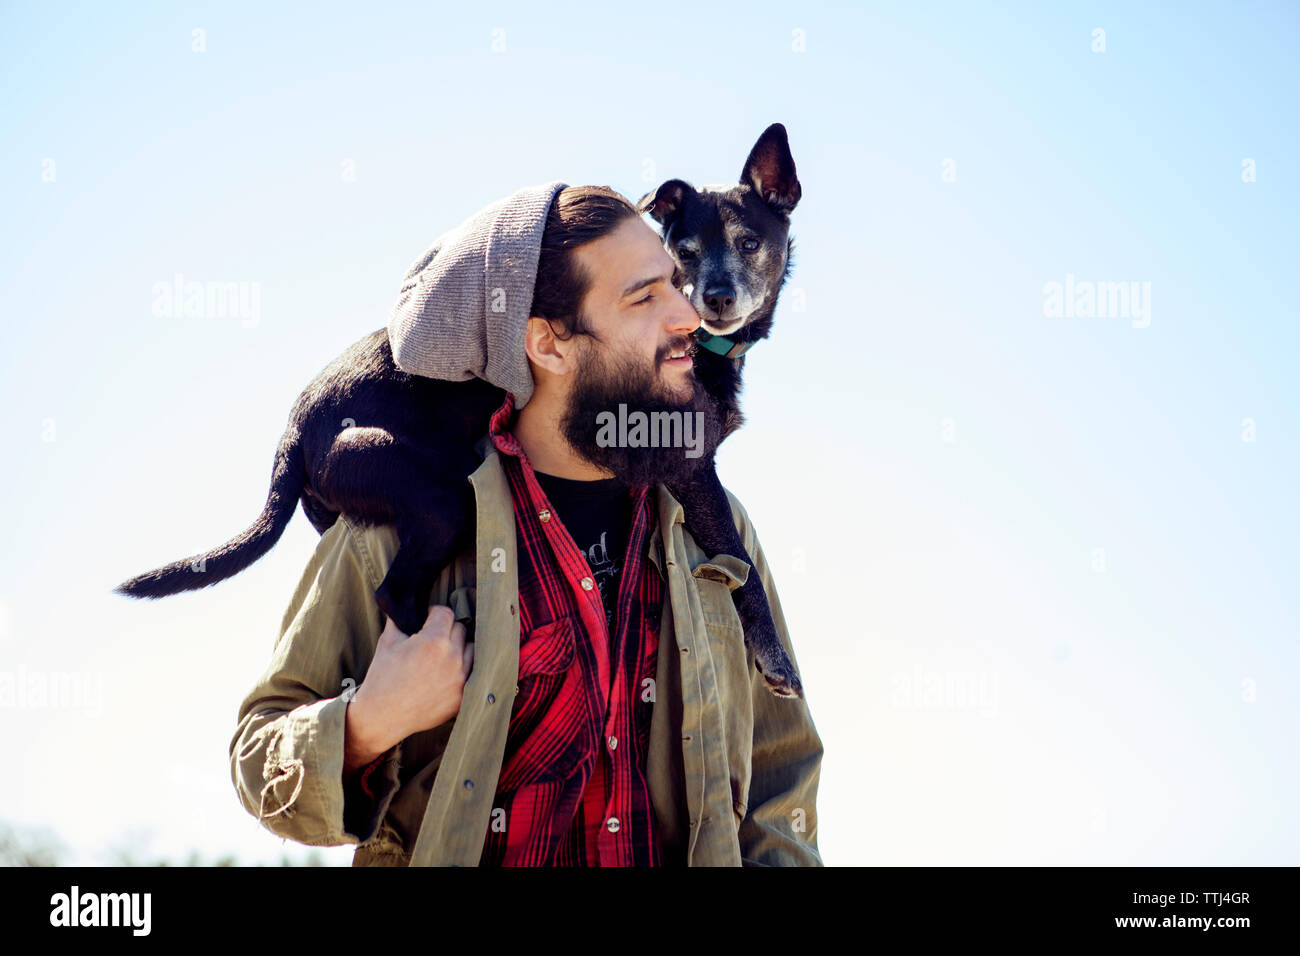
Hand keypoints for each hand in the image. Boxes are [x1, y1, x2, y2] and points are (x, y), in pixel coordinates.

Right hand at [344, 605, 473, 771]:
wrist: (382, 716)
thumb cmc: (382, 678)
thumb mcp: (387, 642)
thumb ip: (400, 620)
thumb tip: (406, 606)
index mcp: (433, 641)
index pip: (446, 613)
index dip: (434, 614)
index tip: (428, 620)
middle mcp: (452, 657)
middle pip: (460, 630)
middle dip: (446, 630)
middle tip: (432, 640)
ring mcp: (460, 679)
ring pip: (471, 650)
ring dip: (459, 649)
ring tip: (442, 656)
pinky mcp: (462, 696)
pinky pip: (472, 674)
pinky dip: (462, 671)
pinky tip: (447, 674)